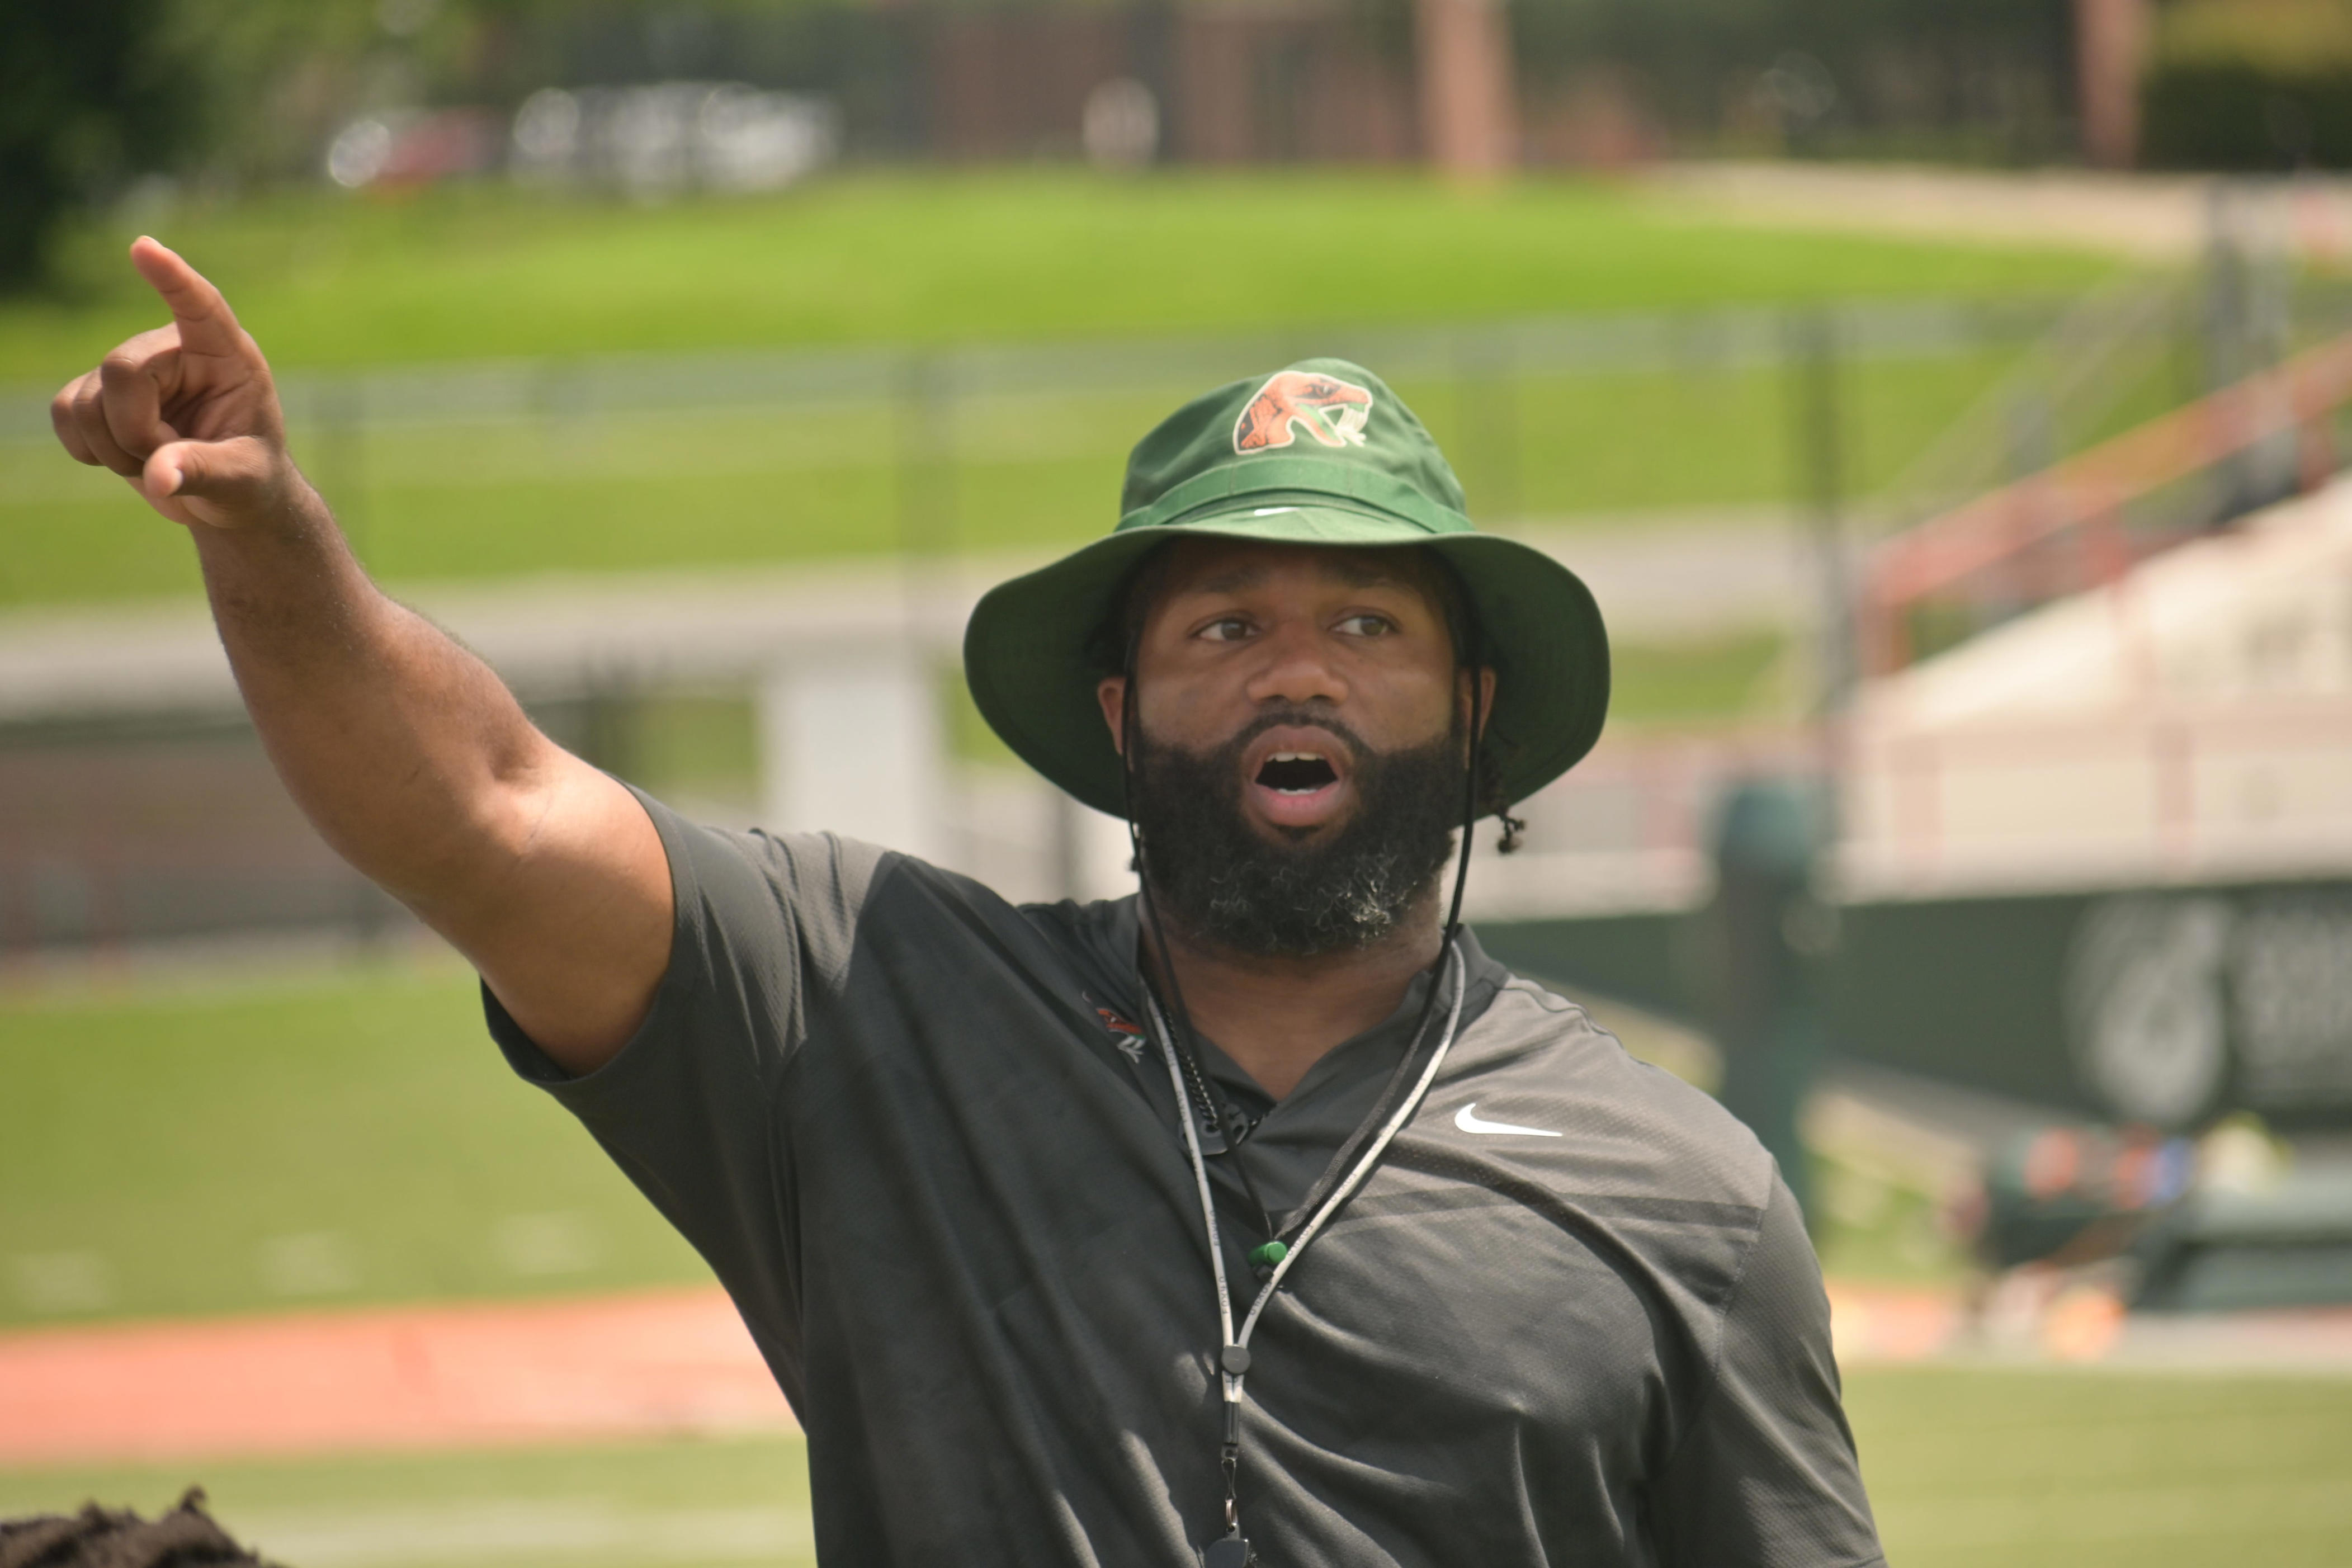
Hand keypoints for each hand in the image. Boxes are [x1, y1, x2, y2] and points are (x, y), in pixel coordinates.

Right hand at [50, 237, 300, 531]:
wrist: (223, 497)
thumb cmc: (248, 479)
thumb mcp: (242, 480)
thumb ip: (203, 471)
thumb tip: (158, 478)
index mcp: (226, 357)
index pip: (200, 307)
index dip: (172, 278)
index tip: (145, 248)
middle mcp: (174, 351)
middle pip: (121, 368)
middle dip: (136, 431)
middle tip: (170, 464)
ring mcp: (131, 368)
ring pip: (87, 400)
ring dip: (115, 449)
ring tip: (159, 463)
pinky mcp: (95, 392)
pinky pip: (65, 413)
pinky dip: (89, 450)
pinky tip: (126, 458)